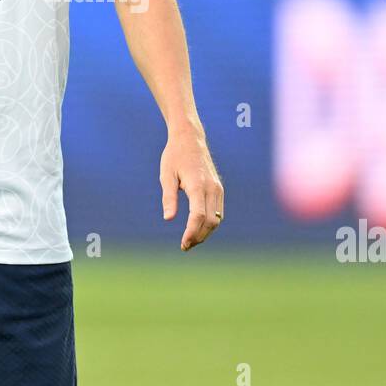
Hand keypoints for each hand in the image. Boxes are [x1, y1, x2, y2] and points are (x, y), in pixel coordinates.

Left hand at [160, 122, 224, 250]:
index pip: (198, 216)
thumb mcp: (166, 175)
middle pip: (210, 221)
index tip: (183, 244)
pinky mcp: (219, 188)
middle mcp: (211, 188)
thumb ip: (169, 197)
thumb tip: (168, 219)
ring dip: (205, 233)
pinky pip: (218, 211)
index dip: (191, 233)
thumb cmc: (174, 156)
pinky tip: (198, 229)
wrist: (190, 138)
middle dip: (198, 237)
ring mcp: (218, 188)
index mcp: (197, 185)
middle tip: (185, 246)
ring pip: (217, 219)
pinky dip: (210, 223)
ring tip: (190, 241)